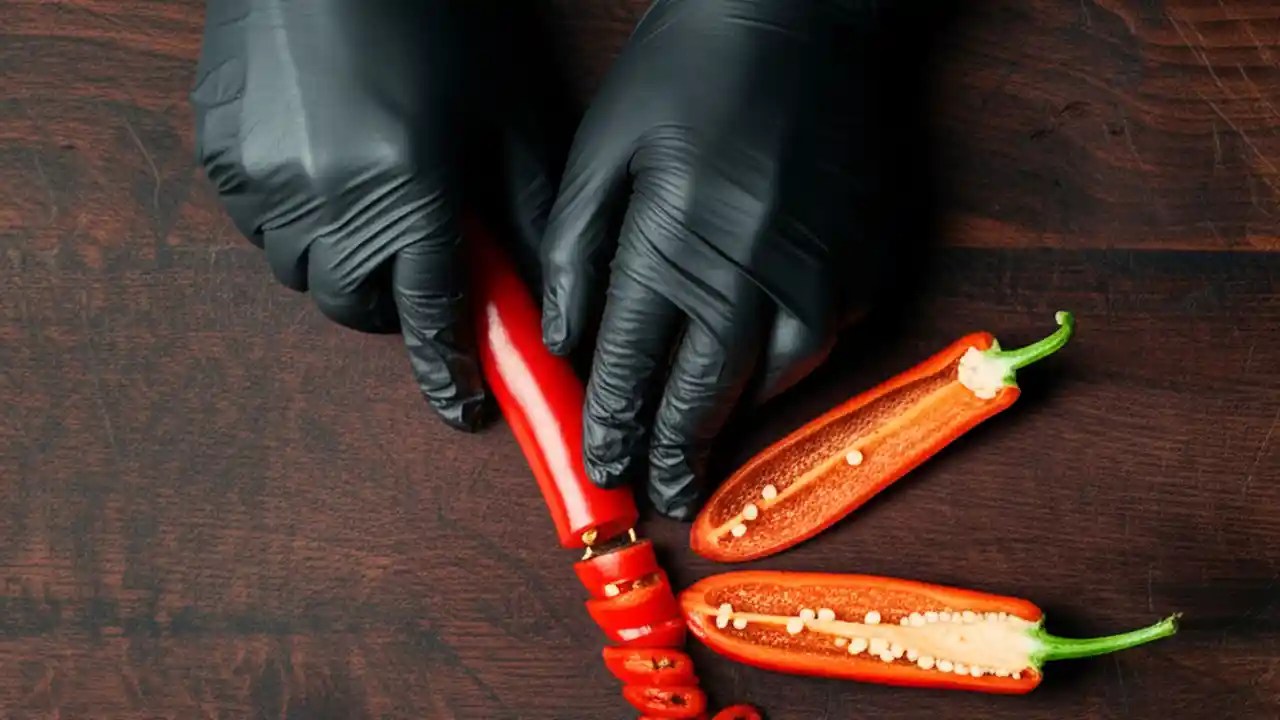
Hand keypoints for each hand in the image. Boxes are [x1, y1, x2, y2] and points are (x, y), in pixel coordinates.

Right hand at [189, 0, 565, 430]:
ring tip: (370, 203)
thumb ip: (531, 206)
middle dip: (388, 301)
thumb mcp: (505, 109)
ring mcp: (260, 173)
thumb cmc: (434, 13)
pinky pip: (254, 222)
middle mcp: (323, 193)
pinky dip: (292, 217)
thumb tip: (553, 283)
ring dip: (339, 259)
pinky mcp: (218, 149)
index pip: (428, 313)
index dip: (448, 371)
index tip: (463, 408)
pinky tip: (323, 165)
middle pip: (350, 303)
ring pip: (299, 268)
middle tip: (416, 266)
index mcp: (405, 186)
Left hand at [540, 0, 883, 517]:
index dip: (615, 425)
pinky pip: (825, 339)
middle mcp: (753, 274)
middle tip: (664, 493)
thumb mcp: (604, 145)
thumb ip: (575, 250)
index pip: (634, 367)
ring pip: (774, 380)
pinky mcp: (866, 263)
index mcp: (675, 245)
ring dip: (736, 420)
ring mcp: (820, 274)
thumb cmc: (690, 69)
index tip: (604, 465)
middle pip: (706, 394)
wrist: (806, 15)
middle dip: (678, 451)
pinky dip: (788, 364)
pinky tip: (761, 367)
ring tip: (707, 449)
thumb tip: (562, 339)